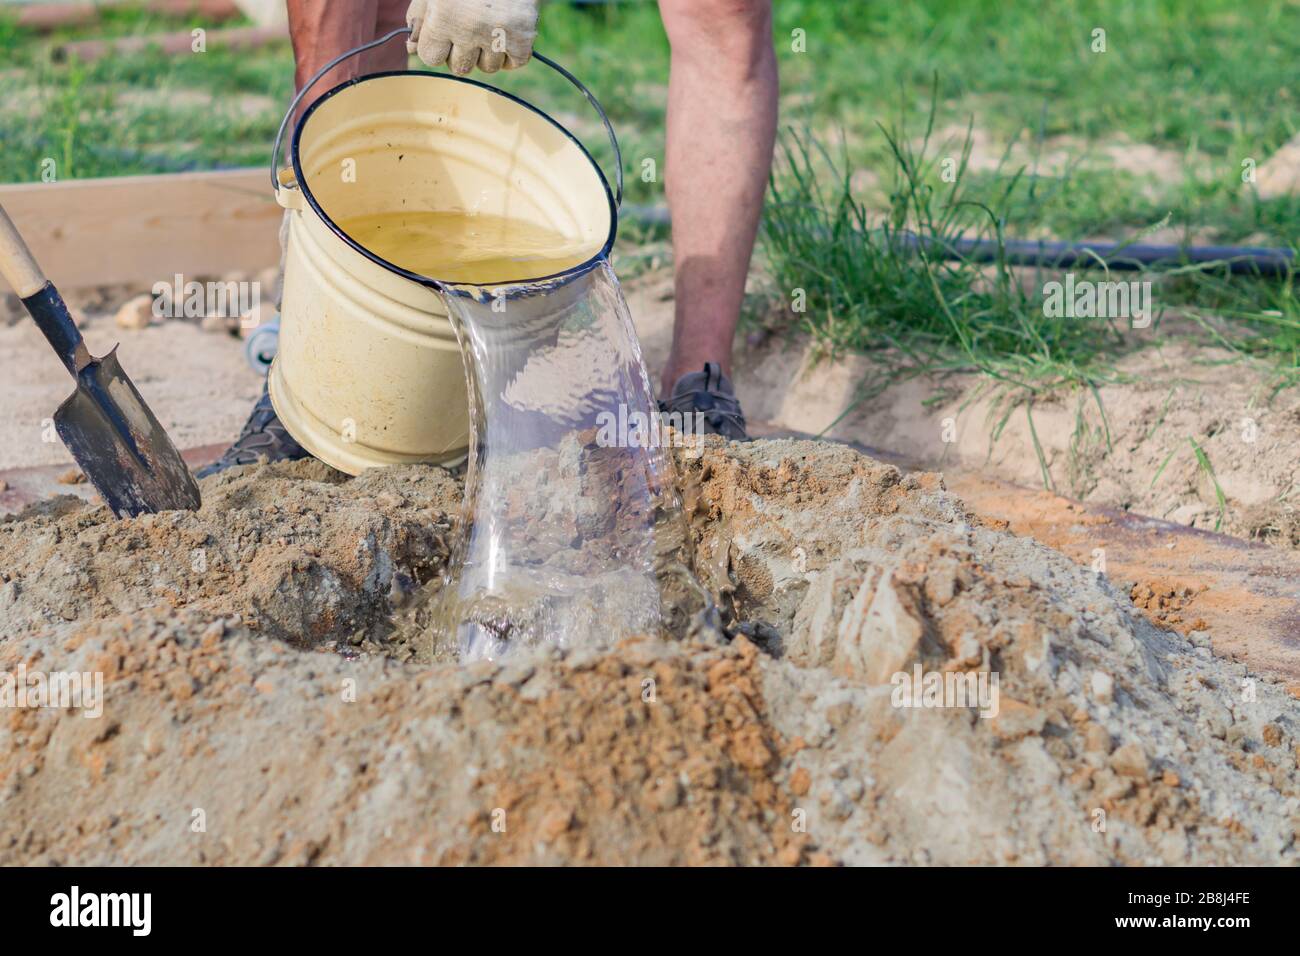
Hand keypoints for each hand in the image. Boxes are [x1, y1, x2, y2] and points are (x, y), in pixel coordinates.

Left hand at [406, 0, 538, 73]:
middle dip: (461, 50)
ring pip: (488, 67)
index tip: (444, 30)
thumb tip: (412, 47)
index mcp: (442, 16)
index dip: (436, 45)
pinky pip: (514, 62)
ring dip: (487, 51)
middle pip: (459, 67)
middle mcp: (469, 29)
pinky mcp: (523, 36)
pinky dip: (511, 52)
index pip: (431, 57)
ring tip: (488, 23)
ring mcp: (498, 34)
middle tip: (468, 24)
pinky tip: (505, 31)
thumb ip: (419, 17)